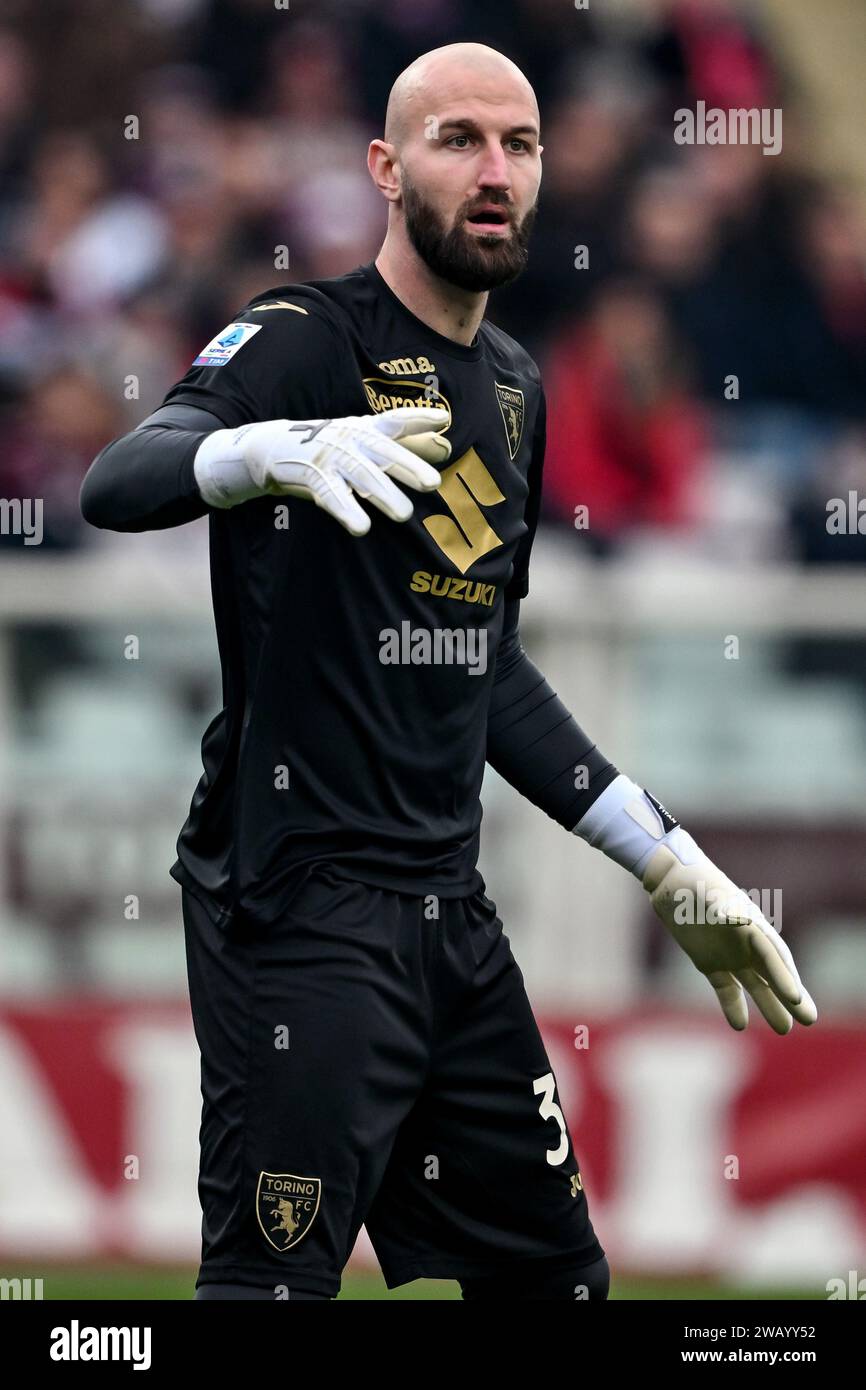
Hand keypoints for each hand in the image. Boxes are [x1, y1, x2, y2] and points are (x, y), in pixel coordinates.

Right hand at [195, 406, 448, 532]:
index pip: (393, 421)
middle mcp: (349, 439)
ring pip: (361, 477)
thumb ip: (403, 437)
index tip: (443, 420)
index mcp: (364, 429)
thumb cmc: (330, 446)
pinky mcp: (311, 477)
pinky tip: (362, 528)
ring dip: (383, 495)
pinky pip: (332, 497)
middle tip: (433, 484)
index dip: (417, 419)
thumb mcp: (364, 436)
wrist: (271, 447)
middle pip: (382, 452)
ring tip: (404, 515)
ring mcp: (330, 457)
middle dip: (407, 466)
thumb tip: (445, 435)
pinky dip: (348, 512)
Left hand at [642, 843, 816, 1033]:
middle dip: (792, 997)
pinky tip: (740, 1025)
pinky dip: (732, 1006)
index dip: (785, 978)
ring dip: (769, 1006)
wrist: (671, 882)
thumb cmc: (695, 882)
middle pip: (774, 974)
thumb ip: (722, 905)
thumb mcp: (709, 891)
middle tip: (810, 1020)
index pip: (774, 957)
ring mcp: (730, 954)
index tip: (795, 999)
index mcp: (753, 925)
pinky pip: (726, 989)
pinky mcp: (710, 963)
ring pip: (755, 986)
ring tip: (784, 1029)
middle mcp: (747, 943)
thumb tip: (733, 915)